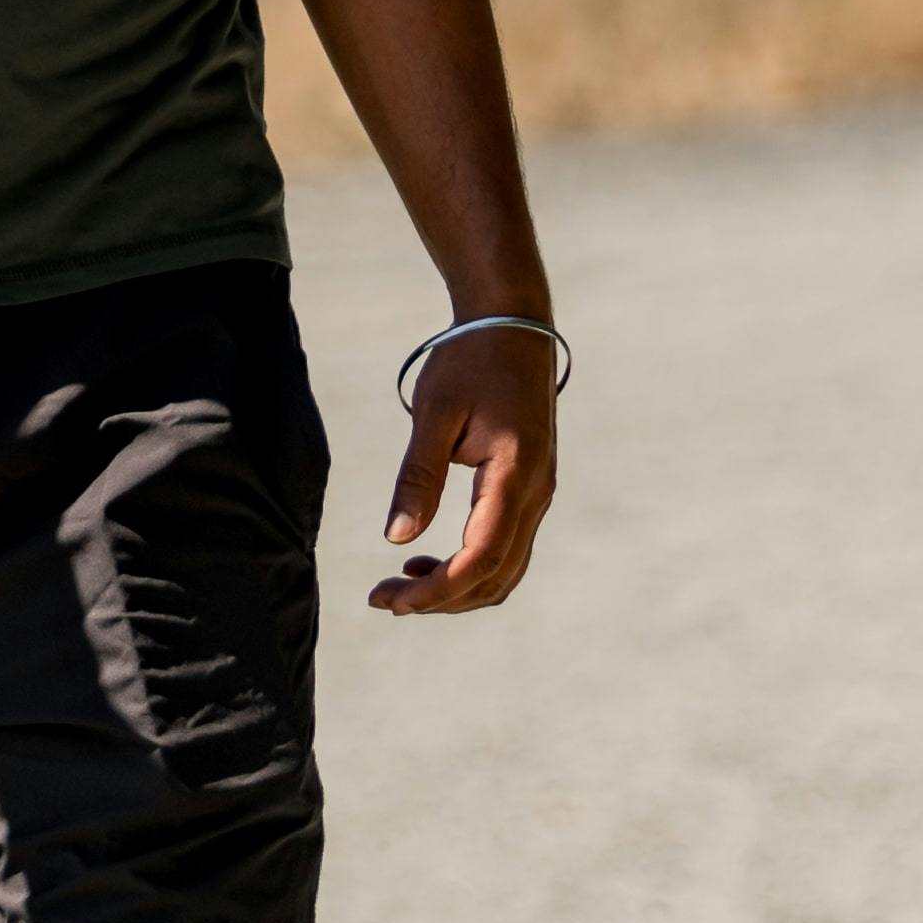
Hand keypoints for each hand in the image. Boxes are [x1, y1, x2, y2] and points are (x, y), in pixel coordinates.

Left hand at [371, 332, 557, 615]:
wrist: (514, 323)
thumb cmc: (470, 360)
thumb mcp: (435, 413)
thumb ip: (418, 476)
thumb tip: (396, 537)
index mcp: (515, 475)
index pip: (480, 558)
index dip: (437, 590)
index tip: (390, 599)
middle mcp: (537, 493)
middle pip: (496, 577)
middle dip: (441, 599)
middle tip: (383, 599)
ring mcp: (539, 493)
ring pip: (506, 571)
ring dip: (457, 589)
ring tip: (401, 586)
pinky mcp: (531, 489)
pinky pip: (507, 549)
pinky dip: (472, 568)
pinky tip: (427, 559)